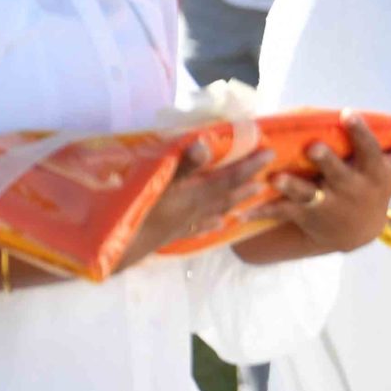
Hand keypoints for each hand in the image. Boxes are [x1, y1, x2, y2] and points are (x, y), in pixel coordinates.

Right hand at [116, 143, 270, 271]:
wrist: (121, 246)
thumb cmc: (137, 209)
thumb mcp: (157, 182)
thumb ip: (183, 164)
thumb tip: (206, 144)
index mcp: (196, 195)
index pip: (228, 177)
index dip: (248, 165)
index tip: (269, 154)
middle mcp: (197, 209)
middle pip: (228, 195)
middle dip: (248, 185)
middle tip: (268, 178)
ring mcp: (186, 223)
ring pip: (218, 211)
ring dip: (236, 203)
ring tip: (253, 200)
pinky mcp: (175, 233)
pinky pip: (201, 227)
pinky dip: (213, 223)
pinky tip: (219, 224)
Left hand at [246, 114, 390, 254]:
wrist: (356, 232)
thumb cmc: (376, 187)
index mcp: (371, 174)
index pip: (369, 152)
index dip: (360, 135)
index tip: (349, 113)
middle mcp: (348, 189)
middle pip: (337, 174)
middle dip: (326, 162)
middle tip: (313, 146)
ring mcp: (324, 203)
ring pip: (305, 194)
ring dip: (290, 187)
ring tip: (274, 177)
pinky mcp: (301, 214)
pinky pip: (279, 211)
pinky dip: (261, 209)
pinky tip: (240, 207)